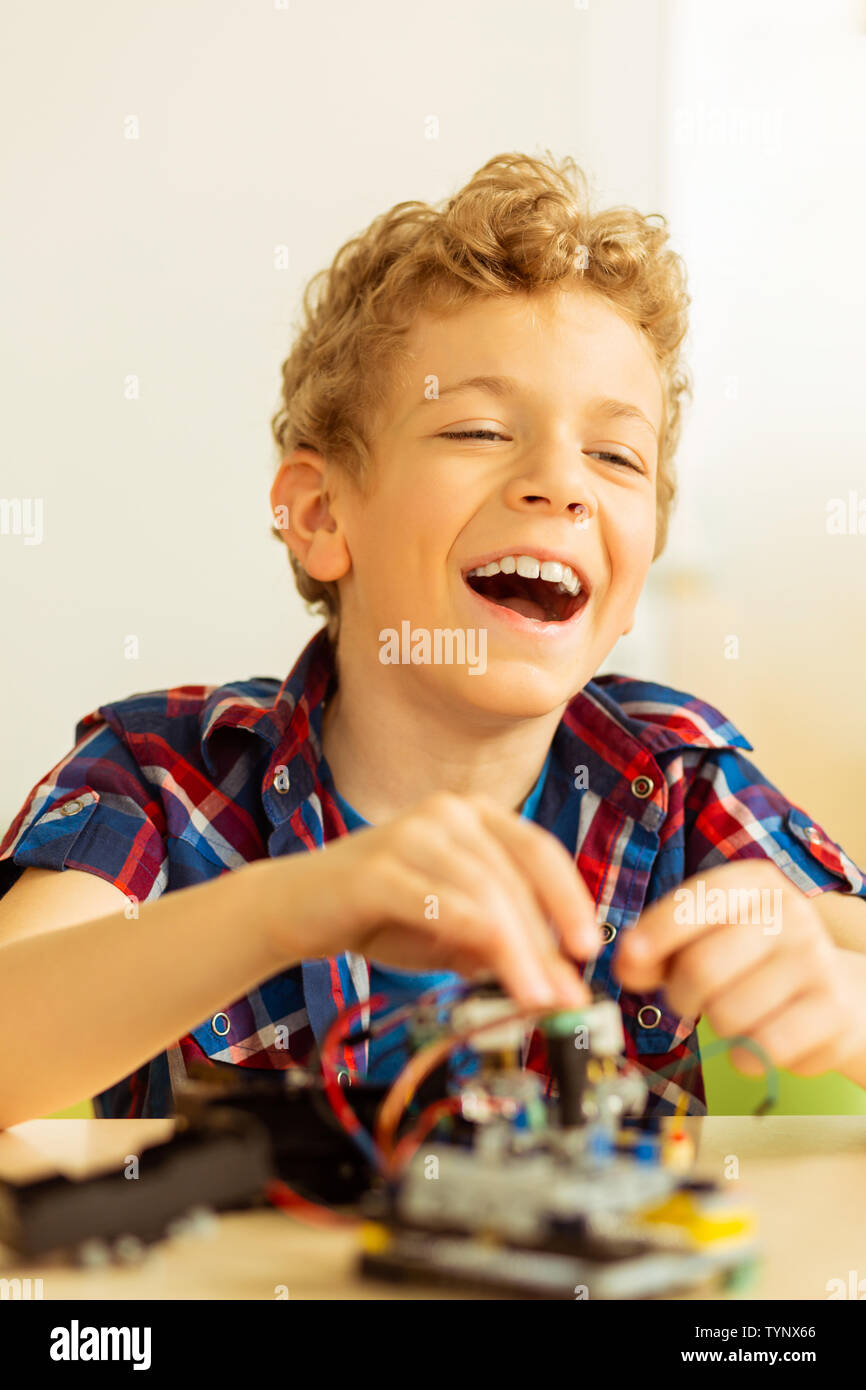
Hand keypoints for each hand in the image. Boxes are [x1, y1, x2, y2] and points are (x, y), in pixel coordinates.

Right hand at [265, 791, 600, 1009]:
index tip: (589, 949)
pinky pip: (446, 905)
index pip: (538, 851)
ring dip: (523, 951)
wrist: (293, 909)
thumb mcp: (454, 932)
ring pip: (488, 892)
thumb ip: (501, 943)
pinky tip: (501, 978)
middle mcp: (447, 812)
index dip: (570, 899)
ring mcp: (412, 833)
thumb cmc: (379, 915)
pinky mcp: (379, 867)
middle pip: (517, 877)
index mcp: (473, 815)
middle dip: (548, 941)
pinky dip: (483, 944)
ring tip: (540, 998)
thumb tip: (562, 982)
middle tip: (569, 995)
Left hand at [613, 860, 865, 1077]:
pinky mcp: (832, 1009)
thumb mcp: (706, 939)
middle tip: (689, 1000)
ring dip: (718, 1026)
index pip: (694, 902)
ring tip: (736, 1013)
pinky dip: (746, 1055)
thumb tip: (625, 964)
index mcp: (753, 883)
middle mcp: (788, 912)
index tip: (630, 957)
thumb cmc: (754, 964)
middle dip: (681, 995)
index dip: (654, 934)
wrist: (838, 994)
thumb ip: (656, 949)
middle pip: (701, 967)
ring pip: (729, 1012)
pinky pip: (763, 1047)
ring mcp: (814, 959)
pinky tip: (759, 1039)